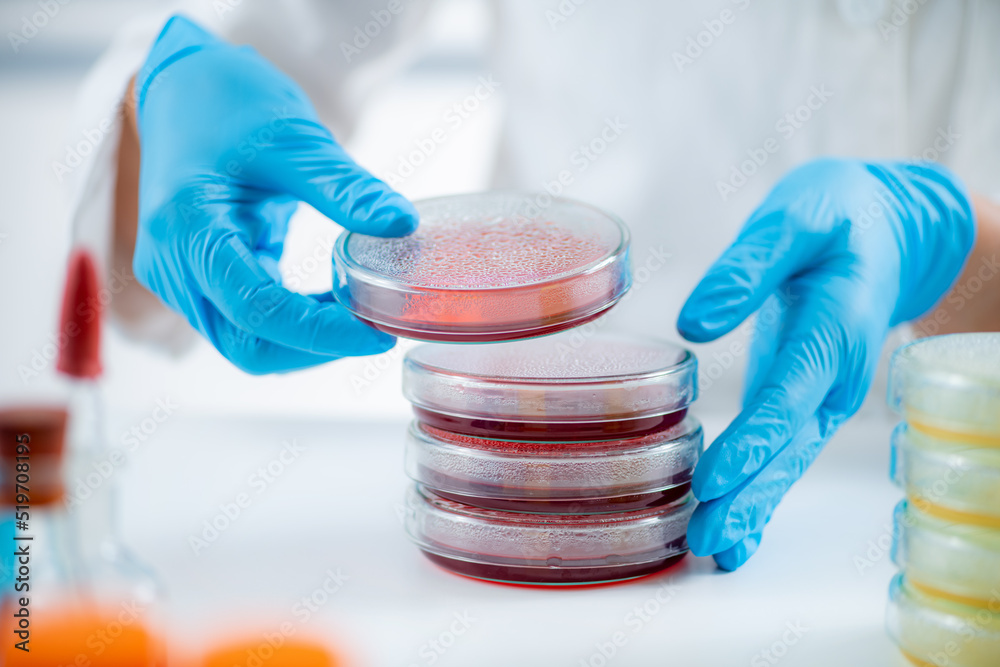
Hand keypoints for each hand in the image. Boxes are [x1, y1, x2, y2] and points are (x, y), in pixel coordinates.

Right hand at [132, 16, 416, 372]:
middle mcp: (173, 266)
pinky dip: (291, 322)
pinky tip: (332, 300)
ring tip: (357, 310)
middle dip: (315, 348)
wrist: (184, 86)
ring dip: (305, 339)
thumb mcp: (295, 140)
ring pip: (245, 341)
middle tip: (375, 328)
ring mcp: (179, 278)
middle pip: (246, 345)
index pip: (257, 310)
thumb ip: (347, 189)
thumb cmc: (230, 103)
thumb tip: (402, 225)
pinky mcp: (195, 279)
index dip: (322, 335)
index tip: (378, 336)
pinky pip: (245, 321)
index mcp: (188, 229)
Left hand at [677, 158, 974, 569]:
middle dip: (747, 494)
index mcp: (834, 328)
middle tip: (703, 538)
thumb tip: (694, 323)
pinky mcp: (802, 397)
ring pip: (788, 460)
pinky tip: (735, 532)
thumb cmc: (834, 219)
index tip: (714, 480)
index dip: (753, 441)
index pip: (788, 394)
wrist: (885, 233)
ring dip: (752, 506)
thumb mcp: (794, 220)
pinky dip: (760, 493)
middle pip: (788, 445)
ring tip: (713, 547)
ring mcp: (821, 392)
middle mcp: (832, 374)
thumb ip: (747, 267)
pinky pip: (783, 452)